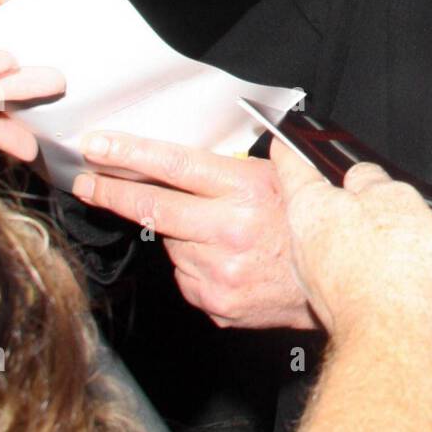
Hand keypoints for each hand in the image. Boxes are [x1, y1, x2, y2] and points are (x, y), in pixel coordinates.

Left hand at [72, 133, 314, 329]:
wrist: (344, 287)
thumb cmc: (315, 226)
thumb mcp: (292, 178)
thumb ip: (254, 158)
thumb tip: (231, 128)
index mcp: (246, 191)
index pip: (173, 166)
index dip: (128, 155)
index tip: (97, 147)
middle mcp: (228, 230)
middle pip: (153, 207)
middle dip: (112, 192)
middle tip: (87, 182)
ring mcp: (219, 271)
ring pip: (171, 243)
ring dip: (177, 232)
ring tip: (210, 229)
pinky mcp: (216, 303)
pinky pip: (186, 275)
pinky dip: (194, 263)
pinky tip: (221, 258)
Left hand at [270, 140, 431, 337]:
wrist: (400, 334)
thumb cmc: (385, 264)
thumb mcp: (389, 196)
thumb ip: (377, 182)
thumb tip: (366, 181)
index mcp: (313, 213)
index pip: (296, 171)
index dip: (294, 149)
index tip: (286, 141)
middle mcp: (325, 249)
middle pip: (370, 213)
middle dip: (416, 204)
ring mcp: (355, 281)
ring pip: (409, 248)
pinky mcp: (386, 308)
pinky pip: (423, 279)